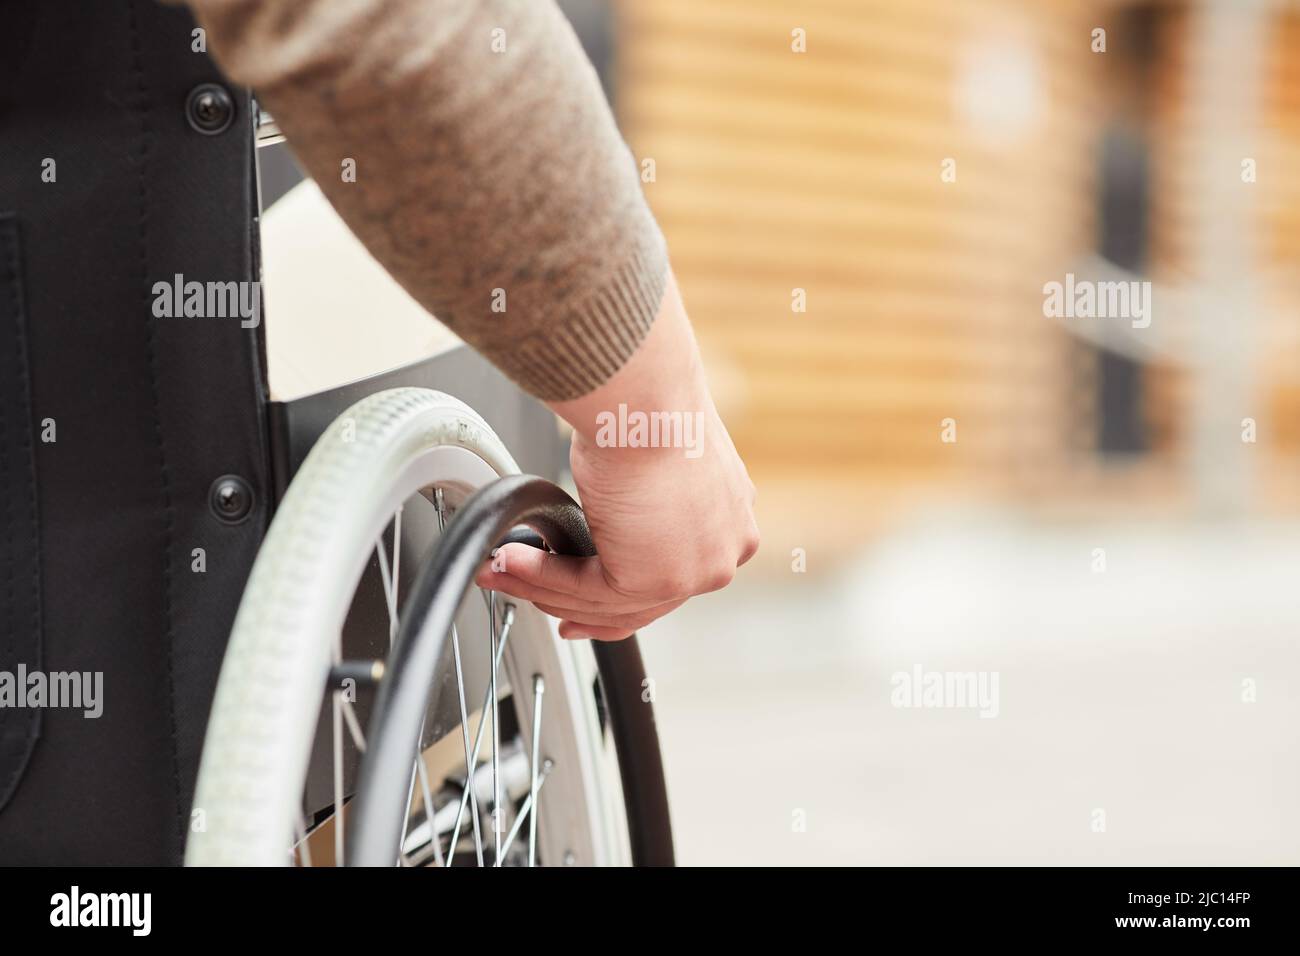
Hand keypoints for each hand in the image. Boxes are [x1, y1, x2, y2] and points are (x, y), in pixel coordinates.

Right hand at [474, 273, 758, 639]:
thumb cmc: (651, 408)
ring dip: (546, 587)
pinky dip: (541, 577)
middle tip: (542, 602)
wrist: (645, 402)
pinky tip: (513, 561)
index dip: (623, 596)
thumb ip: (650, 502)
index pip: (674, 579)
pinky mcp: (651, 578)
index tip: (584, 601)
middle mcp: (722, 552)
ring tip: (505, 569)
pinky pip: (585, 589)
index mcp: (730, 524)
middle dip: (582, 608)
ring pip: (609, 600)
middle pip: (644, 601)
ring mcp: (693, 572)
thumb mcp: (659, 461)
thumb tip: (614, 516)